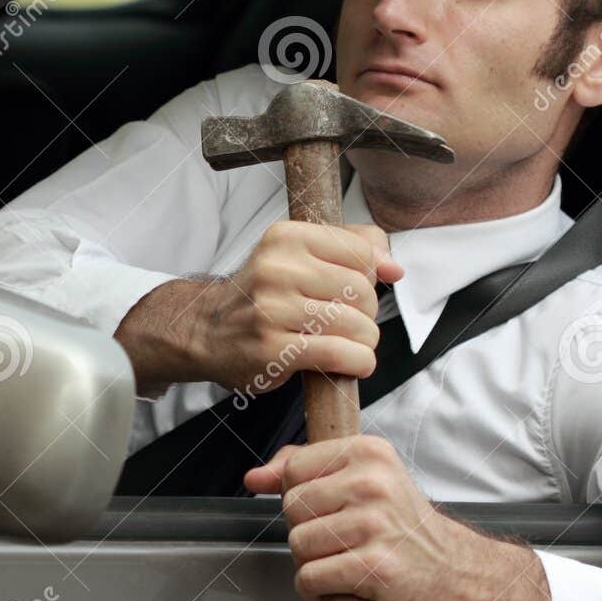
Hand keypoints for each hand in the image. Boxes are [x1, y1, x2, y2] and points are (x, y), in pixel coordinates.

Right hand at [189, 221, 401, 392]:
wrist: (207, 330)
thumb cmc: (262, 294)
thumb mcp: (299, 254)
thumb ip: (353, 247)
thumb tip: (394, 268)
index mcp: (286, 237)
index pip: (360, 252)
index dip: (370, 276)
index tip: (355, 290)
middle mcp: (277, 269)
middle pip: (362, 291)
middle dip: (367, 313)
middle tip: (348, 321)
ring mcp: (272, 310)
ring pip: (356, 325)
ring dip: (364, 341)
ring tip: (349, 343)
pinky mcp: (273, 349)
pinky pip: (339, 354)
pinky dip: (357, 362)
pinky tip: (352, 363)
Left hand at [244, 434, 462, 600]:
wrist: (451, 567)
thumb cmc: (401, 524)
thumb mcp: (361, 477)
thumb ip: (304, 468)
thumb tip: (255, 477)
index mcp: (368, 452)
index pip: (294, 468)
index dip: (298, 494)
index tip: (323, 507)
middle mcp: (372, 483)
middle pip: (292, 507)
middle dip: (305, 529)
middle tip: (338, 537)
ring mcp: (374, 525)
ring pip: (298, 544)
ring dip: (311, 561)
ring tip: (342, 558)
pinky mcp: (374, 567)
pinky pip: (311, 577)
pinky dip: (315, 587)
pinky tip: (339, 583)